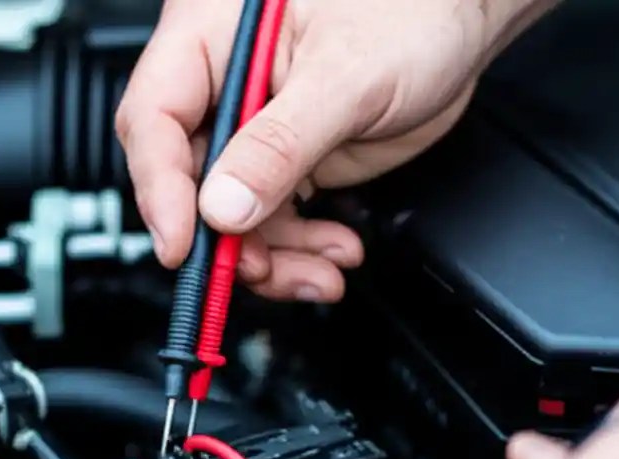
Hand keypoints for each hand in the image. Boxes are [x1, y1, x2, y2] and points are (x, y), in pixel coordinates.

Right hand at [116, 0, 556, 301]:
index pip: (155, 117)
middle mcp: (224, 83)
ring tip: (317, 273)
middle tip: (254, 267)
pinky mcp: (290, 159)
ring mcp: (256, 127)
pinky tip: (334, 253)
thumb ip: (281, 143)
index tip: (182, 242)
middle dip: (223, 236)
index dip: (161, 188)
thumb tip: (224, 205)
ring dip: (270, 256)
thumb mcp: (346, 75)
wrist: (462, 23)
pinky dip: (301, 249)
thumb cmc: (412, 9)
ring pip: (232, 214)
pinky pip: (274, 218)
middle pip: (188, 178)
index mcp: (209, 34)